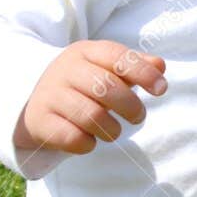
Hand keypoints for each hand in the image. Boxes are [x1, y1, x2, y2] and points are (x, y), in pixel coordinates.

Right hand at [12, 39, 167, 157]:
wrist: (34, 105)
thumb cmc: (82, 86)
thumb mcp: (105, 69)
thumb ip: (134, 67)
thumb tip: (160, 66)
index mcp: (84, 52)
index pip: (117, 56)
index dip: (143, 73)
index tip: (161, 89)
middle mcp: (65, 70)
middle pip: (107, 87)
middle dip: (131, 107)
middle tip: (138, 117)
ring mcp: (50, 95)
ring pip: (93, 117)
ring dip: (112, 130)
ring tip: (113, 131)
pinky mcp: (41, 122)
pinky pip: (74, 138)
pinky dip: (88, 144)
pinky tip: (89, 139)